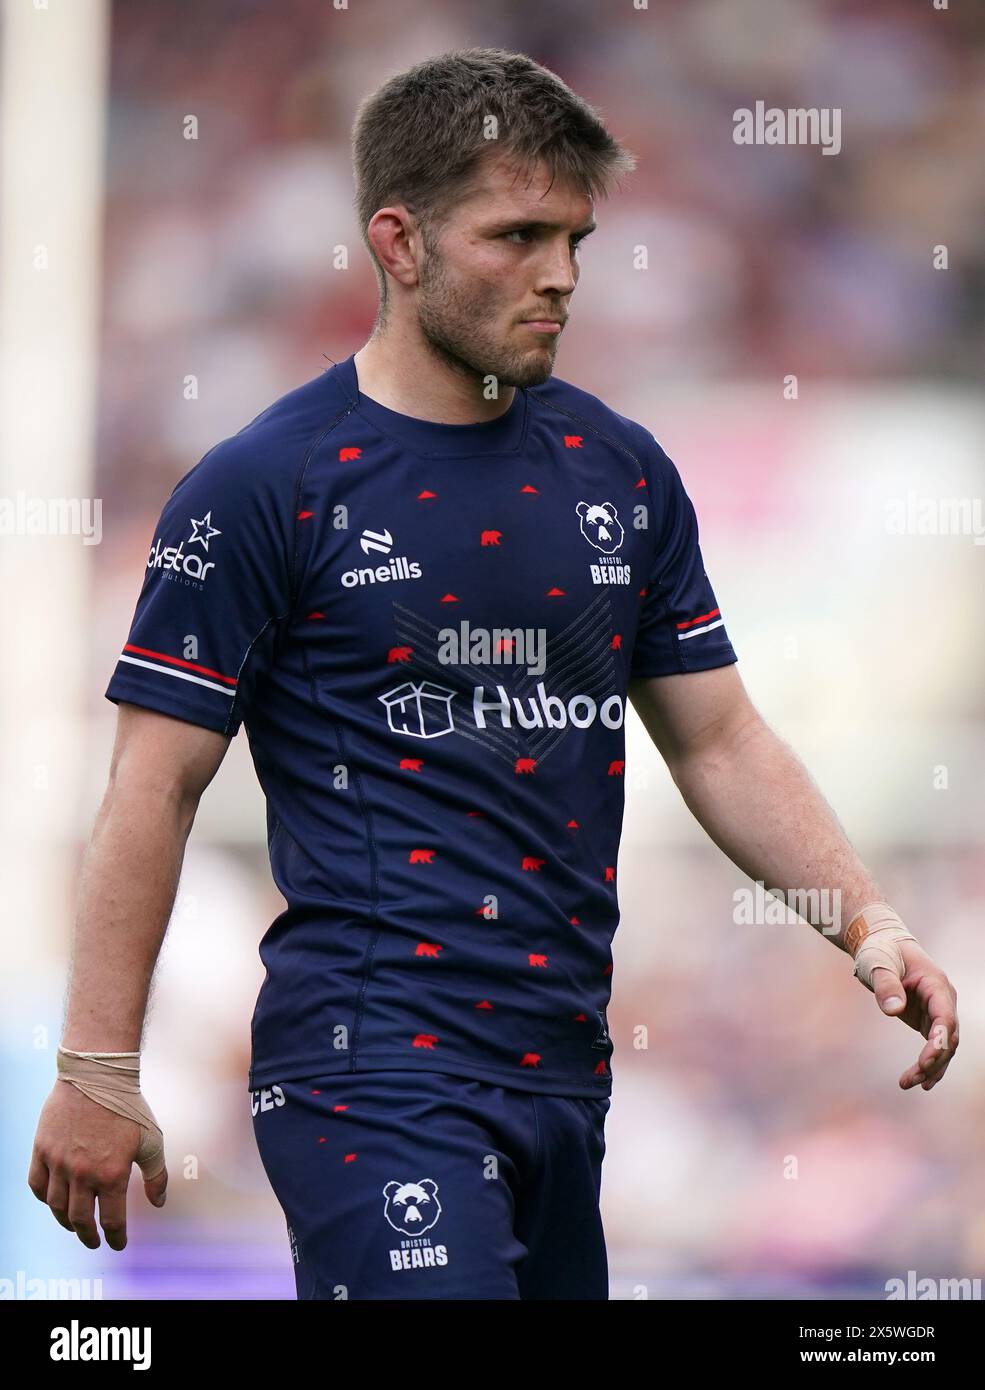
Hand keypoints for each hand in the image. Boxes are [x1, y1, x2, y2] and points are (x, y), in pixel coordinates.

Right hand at [27, 1082, 167, 1249]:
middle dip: (89, 1235)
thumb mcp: (151, 1141)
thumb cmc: (128, 1107)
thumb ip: (156, 1176)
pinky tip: (54, 1200)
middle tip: (94, 1241)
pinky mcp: (41, 1150)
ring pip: (56, 1206)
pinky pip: (37, 1185)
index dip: (115, 1237)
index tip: (117, 1244)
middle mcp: (82, 1173)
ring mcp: (59, 1162)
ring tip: (75, 1225)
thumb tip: (159, 1203)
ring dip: (65, 1222)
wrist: (97, 1076)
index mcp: (111, 1174)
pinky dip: (44, 1198)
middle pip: (80, 1220)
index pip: (111, 1220)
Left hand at [862, 940, 958, 1091]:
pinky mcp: (927, 1019)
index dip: (938, 1041)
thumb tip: (894, 1011)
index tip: (925, 1061)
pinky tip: (922, 1083)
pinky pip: (934, 1046)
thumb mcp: (877, 963)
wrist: (882, 945)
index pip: (945, 1017)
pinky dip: (930, 1065)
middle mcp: (943, 1000)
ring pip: (943, 1046)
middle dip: (933, 1061)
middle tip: (912, 1079)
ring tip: (907, 1084)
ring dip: (930, 1067)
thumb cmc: (881, 951)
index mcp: (936, 984)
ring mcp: (937, 1011)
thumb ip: (885, 984)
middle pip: (948, 1037)